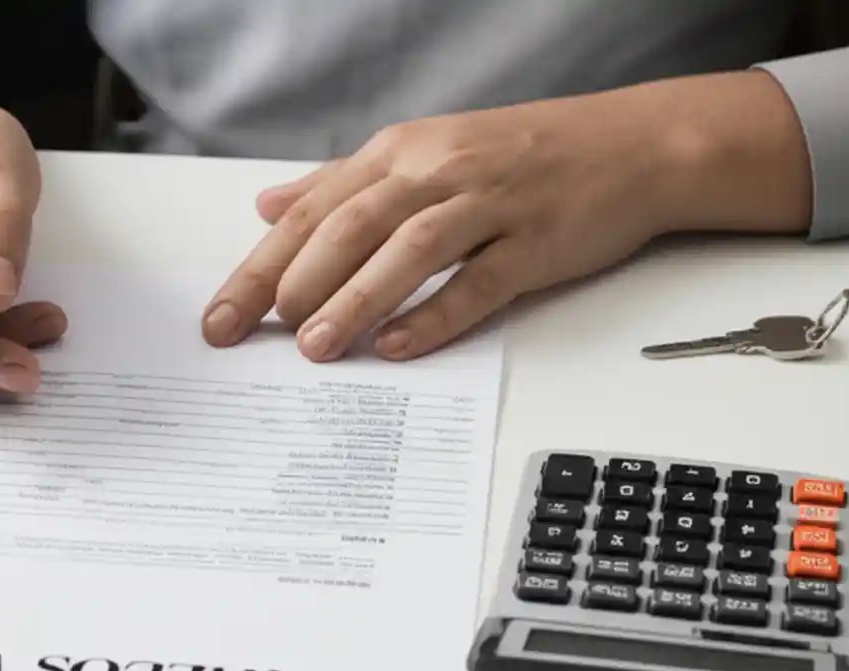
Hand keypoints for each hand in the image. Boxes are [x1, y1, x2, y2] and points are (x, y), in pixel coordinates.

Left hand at [201, 71, 809, 360]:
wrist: (628, 146)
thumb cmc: (517, 154)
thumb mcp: (420, 152)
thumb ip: (340, 182)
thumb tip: (267, 207)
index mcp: (400, 152)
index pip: (312, 212)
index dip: (258, 265)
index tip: (220, 315)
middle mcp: (437, 172)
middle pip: (348, 227)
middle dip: (288, 284)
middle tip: (247, 334)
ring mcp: (490, 205)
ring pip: (409, 249)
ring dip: (356, 298)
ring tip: (314, 347)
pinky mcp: (537, 242)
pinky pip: (480, 281)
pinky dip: (437, 314)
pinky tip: (398, 347)